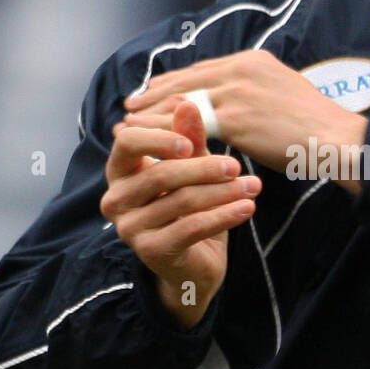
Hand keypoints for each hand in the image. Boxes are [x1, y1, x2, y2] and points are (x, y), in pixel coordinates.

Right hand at [100, 101, 261, 327]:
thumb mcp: (193, 169)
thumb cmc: (190, 210)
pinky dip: (223, 216)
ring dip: (222, 192)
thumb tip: (188, 103)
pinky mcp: (150, 252)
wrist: (196, 265)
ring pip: (180, 201)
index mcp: (120, 172)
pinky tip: (247, 208)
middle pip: (160, 173)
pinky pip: (191, 228)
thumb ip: (188, 139)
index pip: (127, 141)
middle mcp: (116, 200)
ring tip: (253, 185)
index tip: (192, 141)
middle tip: (236, 164)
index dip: (159, 137)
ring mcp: (130, 229)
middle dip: (203, 168)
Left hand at [123, 49, 366, 191]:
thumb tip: (237, 101)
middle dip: (155, 92)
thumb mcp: (284, 96)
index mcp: (254, 61)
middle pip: (187, 79)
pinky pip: (191, 124)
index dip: (174, 80)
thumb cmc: (316, 130)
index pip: (203, 68)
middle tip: (130, 104)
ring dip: (153, 112)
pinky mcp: (237, 117)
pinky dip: (167, 132)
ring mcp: (239, 91)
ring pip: (183, 100)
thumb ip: (256, 92)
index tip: (152, 90)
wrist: (337, 141)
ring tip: (130, 123)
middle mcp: (243, 69)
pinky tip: (151, 141)